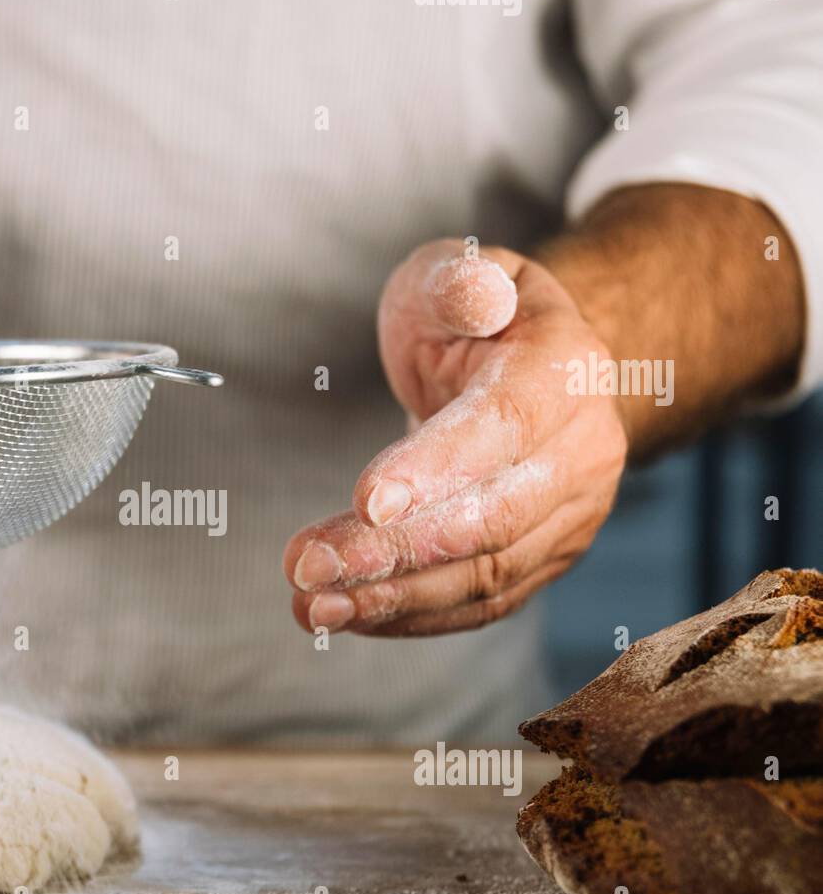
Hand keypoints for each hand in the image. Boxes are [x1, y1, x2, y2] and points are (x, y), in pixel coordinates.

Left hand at [284, 239, 627, 635]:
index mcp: (565, 371)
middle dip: (396, 551)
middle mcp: (583, 452)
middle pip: (493, 518)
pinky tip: (348, 616)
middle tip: (309, 567)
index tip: (367, 500)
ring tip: (314, 605)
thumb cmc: (478, 321)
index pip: (504, 426)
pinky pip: (481, 604)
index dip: (437, 467)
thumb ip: (460, 284)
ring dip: (393, 598)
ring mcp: (571, 515)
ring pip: (484, 574)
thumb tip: (473, 293)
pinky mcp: (544, 560)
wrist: (534, 370)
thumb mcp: (456, 276)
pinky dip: (412, 616)